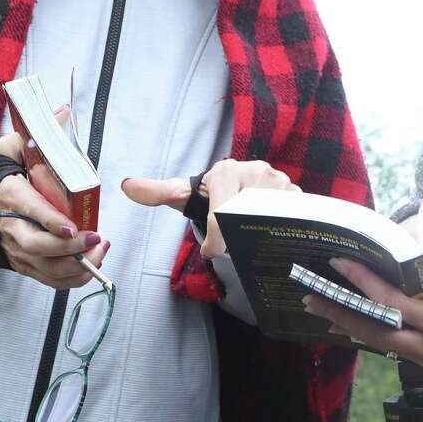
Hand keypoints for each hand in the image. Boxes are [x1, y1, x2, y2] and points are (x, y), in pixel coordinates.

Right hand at [0, 104, 108, 288]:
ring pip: (46, 269)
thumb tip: (64, 111)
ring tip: (100, 251)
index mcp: (11, 195)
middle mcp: (12, 227)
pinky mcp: (26, 265)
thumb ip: (38, 132)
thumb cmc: (5, 176)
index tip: (74, 228)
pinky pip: (50, 280)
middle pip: (37, 247)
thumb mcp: (13, 149)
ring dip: (76, 266)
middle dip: (69, 249)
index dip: (52, 222)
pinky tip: (93, 263)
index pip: (31, 211)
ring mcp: (18, 250)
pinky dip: (73, 279)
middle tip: (96, 239)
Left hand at [121, 158, 300, 257]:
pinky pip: (294, 217)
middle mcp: (256, 170)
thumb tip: (125, 185)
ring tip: (250, 238)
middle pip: (247, 217)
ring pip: (271, 218)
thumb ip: (155, 192)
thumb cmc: (206, 195)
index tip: (210, 251)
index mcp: (226, 172)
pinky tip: (273, 235)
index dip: (215, 238)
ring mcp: (280, 181)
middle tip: (230, 245)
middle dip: (237, 236)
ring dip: (259, 233)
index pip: (221, 212)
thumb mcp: (182, 194)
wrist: (236, 189)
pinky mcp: (297, 195)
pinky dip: (284, 230)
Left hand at [302, 241, 422, 370]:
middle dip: (344, 314)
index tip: (344, 264)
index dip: (368, 285)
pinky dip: (366, 331)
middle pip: (378, 332)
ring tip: (319, 307)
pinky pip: (389, 346)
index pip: (397, 305)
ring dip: (350, 324)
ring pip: (380, 343)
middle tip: (312, 296)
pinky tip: (345, 321)